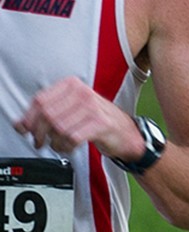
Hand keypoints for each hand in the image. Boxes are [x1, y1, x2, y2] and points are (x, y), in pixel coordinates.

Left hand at [14, 76, 142, 157]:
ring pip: (58, 128)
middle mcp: (82, 92)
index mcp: (72, 85)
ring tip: (59, 145)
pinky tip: (69, 147)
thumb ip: (45, 114)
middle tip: (40, 142)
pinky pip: (72, 138)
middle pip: (47, 115)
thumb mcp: (70, 110)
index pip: (40, 101)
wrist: (125, 131)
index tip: (26, 130)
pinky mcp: (100, 123)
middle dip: (40, 134)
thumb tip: (20, 124)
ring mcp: (93, 107)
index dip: (29, 119)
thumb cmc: (96, 120)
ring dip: (55, 142)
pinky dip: (66, 147)